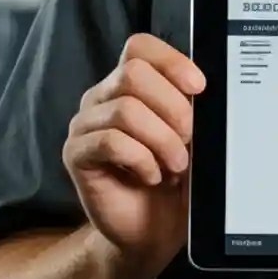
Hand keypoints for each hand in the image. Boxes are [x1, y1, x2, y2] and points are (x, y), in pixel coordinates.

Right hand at [62, 33, 205, 278]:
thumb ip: (190, 110)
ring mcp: (85, 124)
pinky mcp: (76, 154)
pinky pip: (110, 142)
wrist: (152, 231)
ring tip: (175, 165)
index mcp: (129, 84)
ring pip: (126, 110)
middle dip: (172, 107)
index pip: (140, 47)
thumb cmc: (174, 180)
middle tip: (189, 139)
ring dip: (162, 140)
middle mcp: (102, 97)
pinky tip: (152, 175)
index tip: (199, 87)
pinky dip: (141, 160)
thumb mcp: (191, 138)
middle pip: (134, 74)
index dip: (171, 61)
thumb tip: (201, 92)